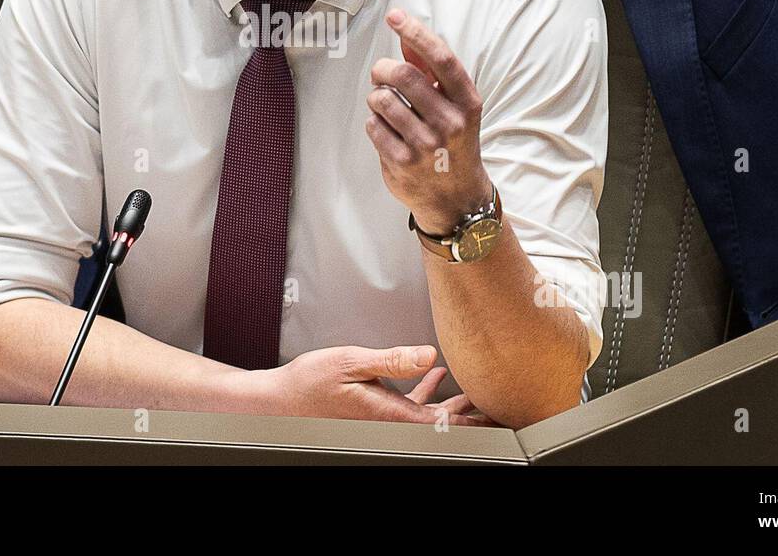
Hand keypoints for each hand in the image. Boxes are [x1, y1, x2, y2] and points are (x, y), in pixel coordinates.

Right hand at [251, 344, 497, 425]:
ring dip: (451, 403)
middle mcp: (389, 421)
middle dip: (469, 413)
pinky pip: (409, 406)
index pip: (441, 422)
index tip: (496, 415)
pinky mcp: (373, 411)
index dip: (471, 420)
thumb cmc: (308, 384)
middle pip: (440, 422)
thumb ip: (392, 360)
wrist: (279, 401)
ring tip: (476, 394)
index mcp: (389, 414)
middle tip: (498, 405)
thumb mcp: (351, 362)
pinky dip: (427, 392)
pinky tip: (436, 376)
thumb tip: (429, 355)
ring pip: (427, 414)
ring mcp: (382, 418)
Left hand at [366, 8, 492, 234]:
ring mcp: (425, 145)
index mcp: (468, 102)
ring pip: (381, 100)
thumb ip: (430, 70)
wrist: (457, 197)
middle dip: (384, 69)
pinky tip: (387, 131)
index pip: (441, 58)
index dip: (416, 32)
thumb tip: (407, 34)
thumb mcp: (454, 105)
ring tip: (386, 107)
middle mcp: (450, 123)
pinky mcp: (401, 162)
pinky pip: (372, 125)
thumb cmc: (454, 141)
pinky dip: (373, 122)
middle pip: (403, 75)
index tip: (396, 16)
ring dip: (376, 98)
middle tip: (381, 74)